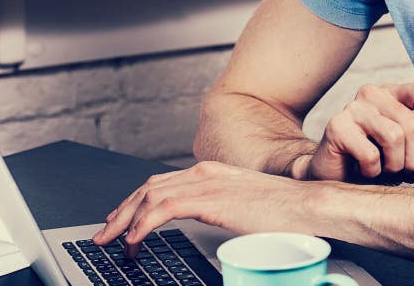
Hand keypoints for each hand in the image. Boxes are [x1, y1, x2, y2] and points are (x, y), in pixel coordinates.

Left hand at [92, 161, 319, 256]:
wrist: (308, 205)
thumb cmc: (286, 211)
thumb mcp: (246, 207)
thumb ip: (224, 209)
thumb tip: (213, 223)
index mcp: (213, 172)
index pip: (163, 182)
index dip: (137, 200)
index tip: (123, 219)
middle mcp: (205, 171)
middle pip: (149, 187)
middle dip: (122, 210)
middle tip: (105, 233)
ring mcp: (206, 183)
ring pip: (150, 196)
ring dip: (126, 220)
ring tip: (112, 242)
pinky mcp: (209, 199)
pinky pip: (163, 210)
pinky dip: (143, 225)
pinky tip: (135, 241)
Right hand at [306, 82, 413, 183]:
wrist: (338, 179)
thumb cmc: (378, 161)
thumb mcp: (412, 147)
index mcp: (392, 93)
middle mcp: (371, 94)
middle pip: (413, 124)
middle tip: (402, 172)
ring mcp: (352, 108)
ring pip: (394, 138)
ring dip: (394, 167)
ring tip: (384, 172)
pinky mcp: (336, 127)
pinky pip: (371, 155)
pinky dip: (373, 172)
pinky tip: (363, 171)